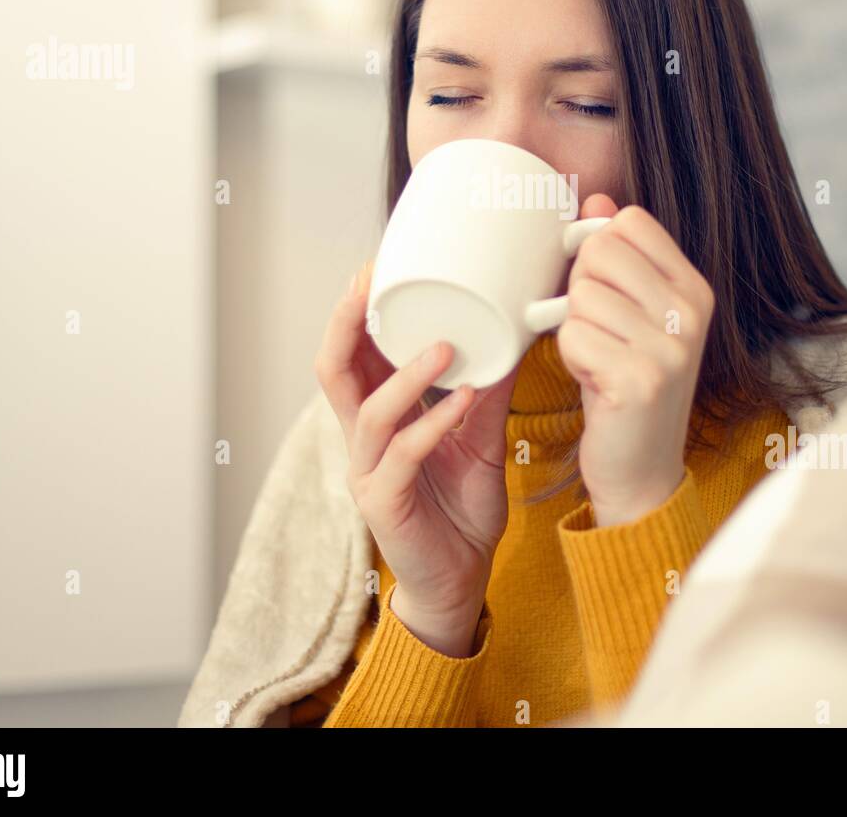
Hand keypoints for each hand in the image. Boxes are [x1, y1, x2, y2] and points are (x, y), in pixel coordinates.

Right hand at [314, 259, 520, 652]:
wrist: (462, 580)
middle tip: (375, 281)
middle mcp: (364, 439)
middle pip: (334, 370)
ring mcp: (369, 472)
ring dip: (406, 372)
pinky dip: (434, 423)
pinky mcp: (385, 503)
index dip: (356, 311)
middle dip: (349, 322)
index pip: (352, 353)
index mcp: (380, 417)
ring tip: (446, 345)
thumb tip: (512, 338)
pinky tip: (464, 401)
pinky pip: (404, 456)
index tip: (377, 266)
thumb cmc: (461, 509)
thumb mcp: (480, 438)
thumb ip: (487, 394)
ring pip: (369, 411)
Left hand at [556, 196, 715, 525]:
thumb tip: (597, 200)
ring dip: (574, 331)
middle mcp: (692, 313)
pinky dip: (571, 359)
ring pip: (580, 296)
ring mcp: (671, 347)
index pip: (628, 223)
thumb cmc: (626, 384)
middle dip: (580, 291)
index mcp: (694, 289)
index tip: (605, 292)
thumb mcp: (630, 315)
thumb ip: (618, 258)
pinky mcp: (640, 379)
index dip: (598, 251)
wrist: (641, 468)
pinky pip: (573, 337)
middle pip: (599, 252)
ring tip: (599, 361)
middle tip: (599, 333)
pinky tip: (596, 382)